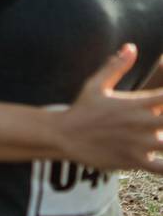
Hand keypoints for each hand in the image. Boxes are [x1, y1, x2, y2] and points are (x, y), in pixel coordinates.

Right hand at [57, 43, 162, 172]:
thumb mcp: (95, 84)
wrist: (63, 136)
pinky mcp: (133, 161)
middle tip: (161, 117)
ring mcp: (138, 144)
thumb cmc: (82, 109)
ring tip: (161, 134)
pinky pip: (160, 168)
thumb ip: (116, 66)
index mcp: (136, 103)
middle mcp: (140, 123)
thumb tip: (131, 47)